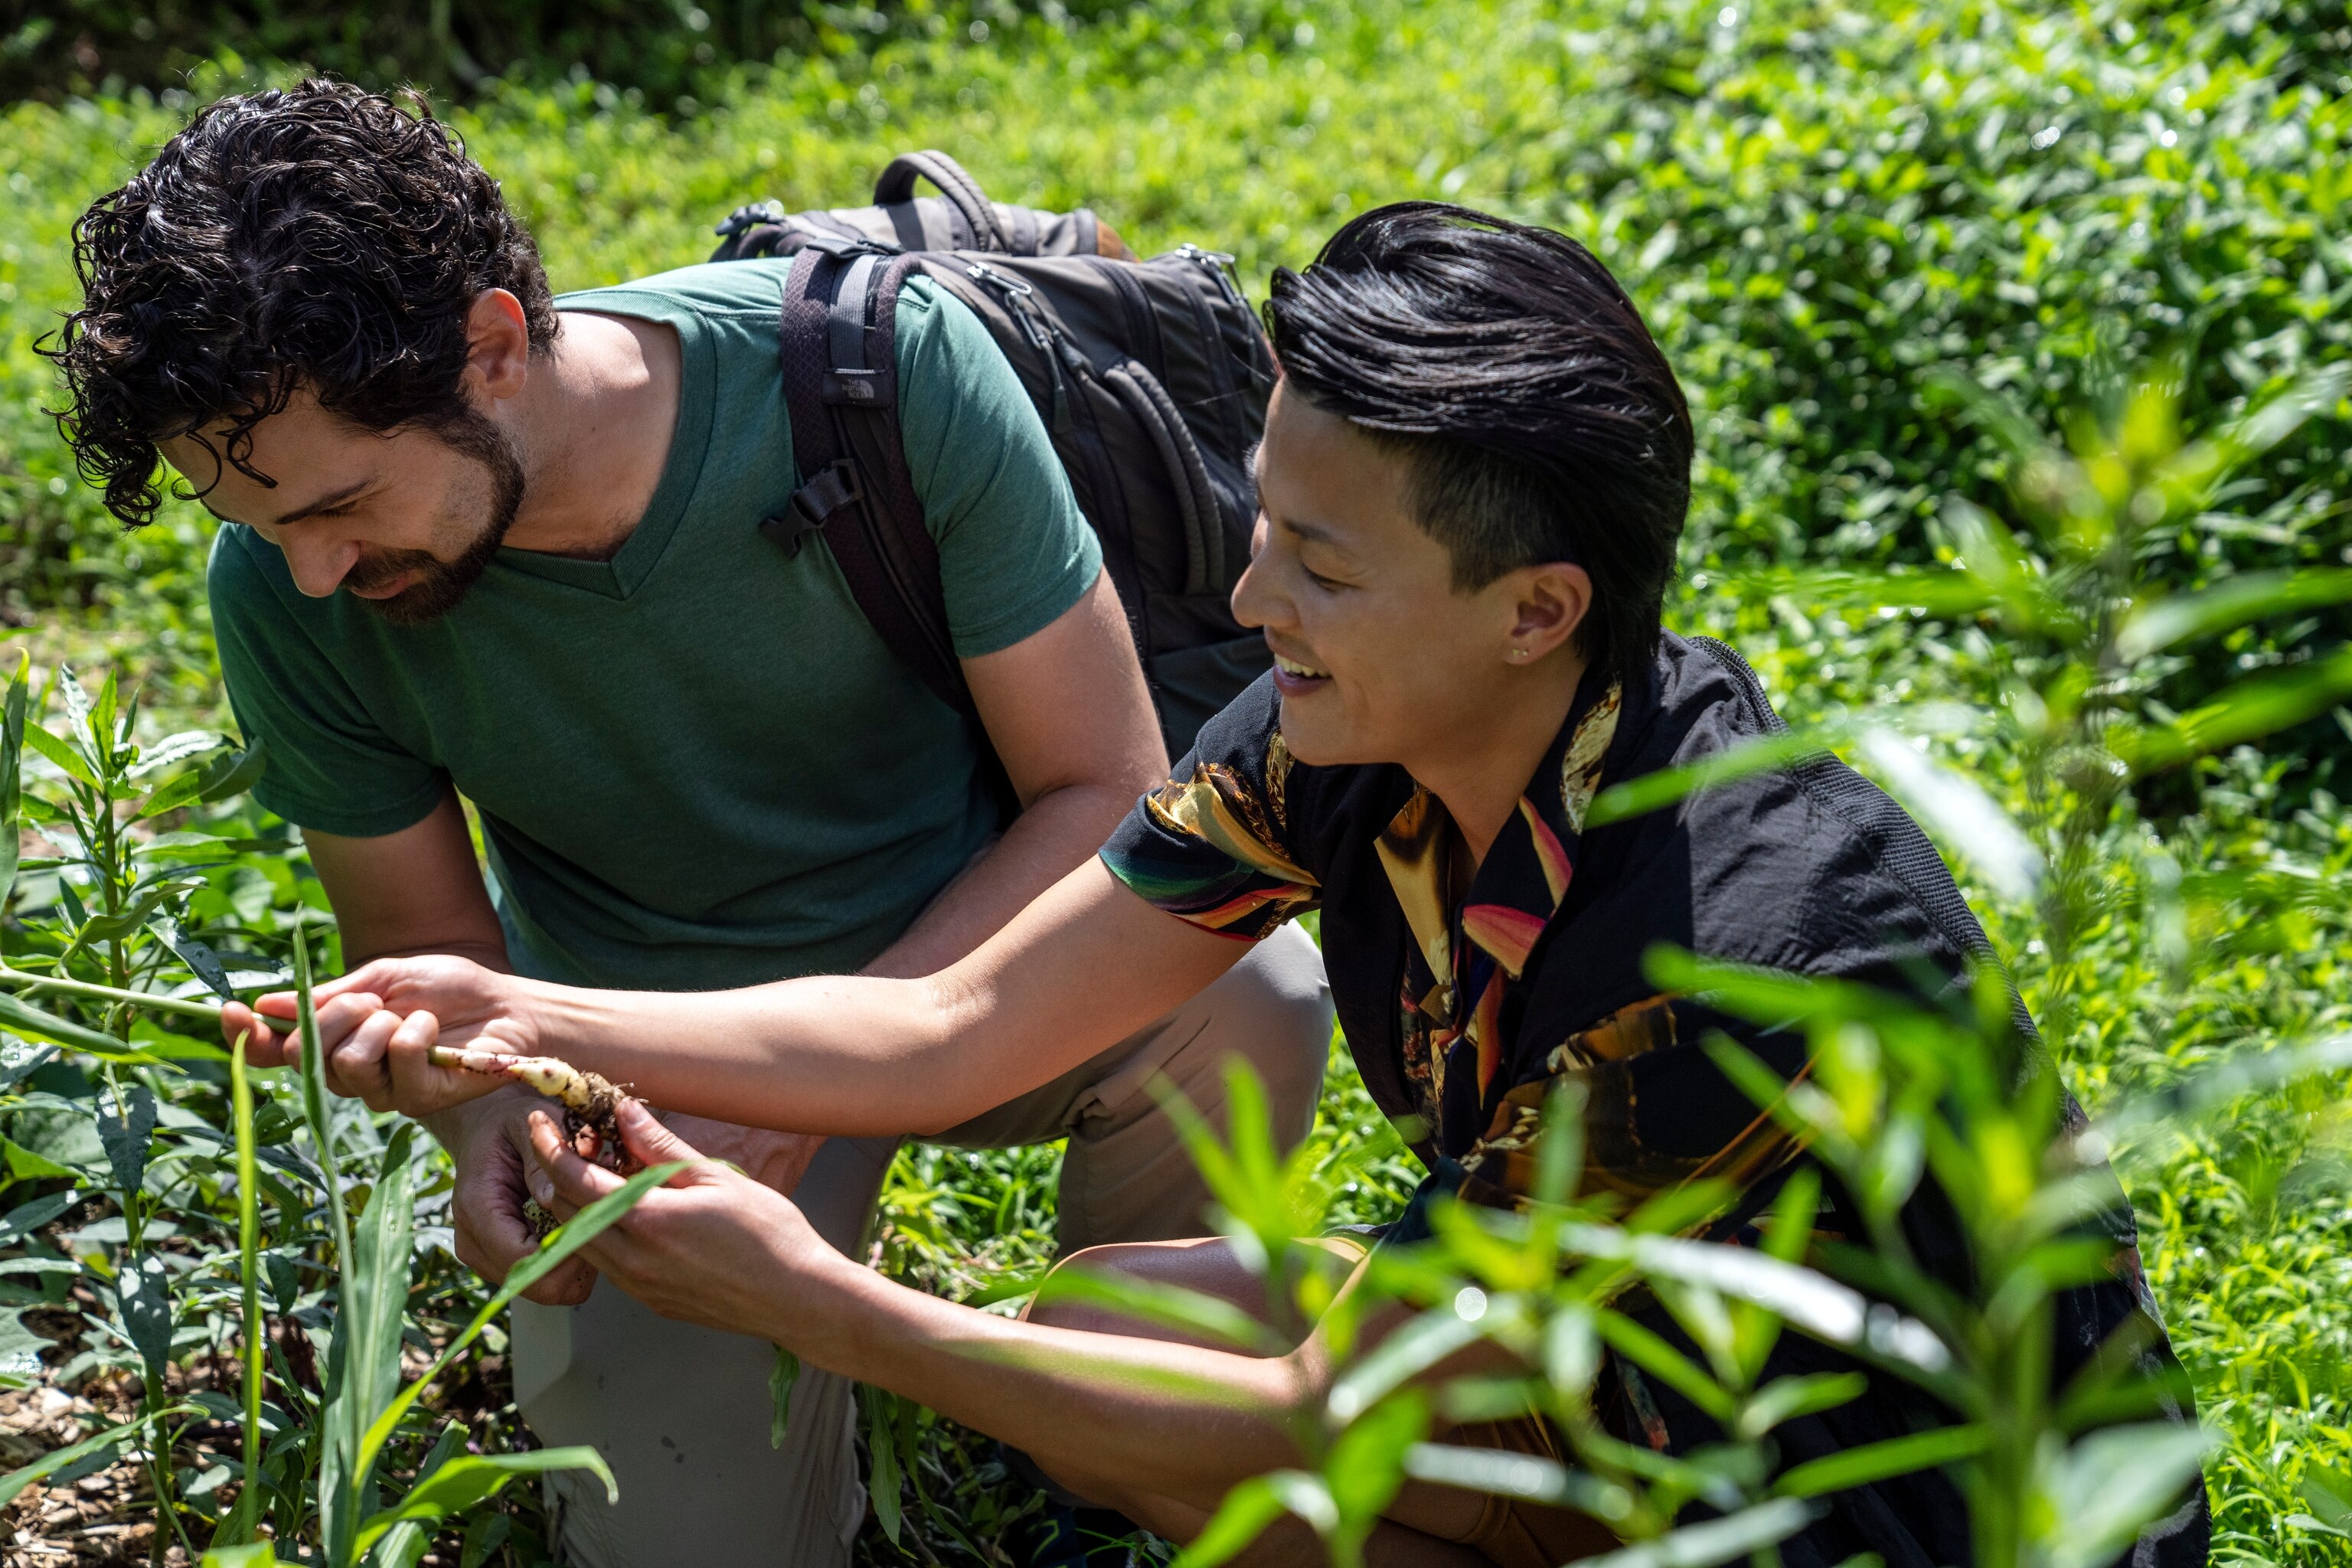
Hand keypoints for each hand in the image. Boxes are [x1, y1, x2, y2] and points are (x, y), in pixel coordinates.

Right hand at [228, 955, 544, 1115]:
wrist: (506, 1002)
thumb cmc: (446, 988)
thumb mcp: (381, 979)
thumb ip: (327, 996)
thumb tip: (264, 1004)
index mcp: (333, 1042)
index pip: (270, 1053)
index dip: (244, 1037)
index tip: (232, 1010)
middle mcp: (349, 1075)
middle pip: (304, 1056)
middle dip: (337, 1015)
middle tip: (375, 1001)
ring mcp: (383, 1092)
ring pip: (346, 1063)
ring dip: (378, 1024)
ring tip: (409, 1015)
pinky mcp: (420, 1100)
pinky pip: (397, 1061)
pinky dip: (415, 1032)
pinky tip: (434, 1029)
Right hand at [441, 1091, 597, 1305]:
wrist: (486, 1129)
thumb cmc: (511, 1122)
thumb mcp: (528, 1122)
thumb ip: (542, 1155)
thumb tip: (552, 1195)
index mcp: (477, 1207)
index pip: (524, 1262)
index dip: (569, 1254)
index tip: (599, 1225)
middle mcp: (473, 1240)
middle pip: (538, 1286)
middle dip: (578, 1261)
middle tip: (602, 1222)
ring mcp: (484, 1256)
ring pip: (546, 1289)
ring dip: (575, 1263)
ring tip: (588, 1220)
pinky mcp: (498, 1261)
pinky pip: (544, 1280)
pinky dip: (566, 1260)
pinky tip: (575, 1226)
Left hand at [525, 1101, 862, 1347]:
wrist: (798, 1299)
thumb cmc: (769, 1235)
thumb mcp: (716, 1178)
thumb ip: (661, 1147)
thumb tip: (625, 1113)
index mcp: (647, 1221)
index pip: (573, 1179)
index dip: (549, 1147)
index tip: (540, 1122)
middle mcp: (631, 1259)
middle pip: (564, 1212)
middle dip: (554, 1173)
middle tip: (566, 1142)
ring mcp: (637, 1286)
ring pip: (579, 1241)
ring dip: (573, 1205)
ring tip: (593, 1172)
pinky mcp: (649, 1301)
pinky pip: (605, 1262)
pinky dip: (597, 1231)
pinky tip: (623, 1211)